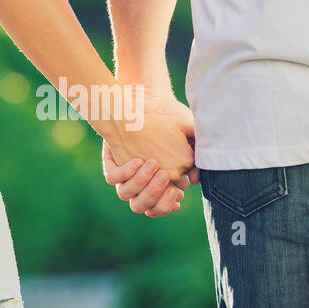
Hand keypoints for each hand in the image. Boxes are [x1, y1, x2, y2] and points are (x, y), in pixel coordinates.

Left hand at [103, 91, 198, 216]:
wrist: (147, 101)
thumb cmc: (170, 119)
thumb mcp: (188, 135)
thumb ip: (195, 155)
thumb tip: (195, 180)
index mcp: (160, 182)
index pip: (164, 204)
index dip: (170, 201)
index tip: (176, 190)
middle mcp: (141, 182)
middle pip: (146, 206)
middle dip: (156, 195)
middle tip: (165, 177)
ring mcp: (126, 174)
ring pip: (127, 195)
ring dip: (141, 183)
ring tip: (152, 163)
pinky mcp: (113, 163)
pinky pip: (113, 177)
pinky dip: (124, 172)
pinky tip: (137, 160)